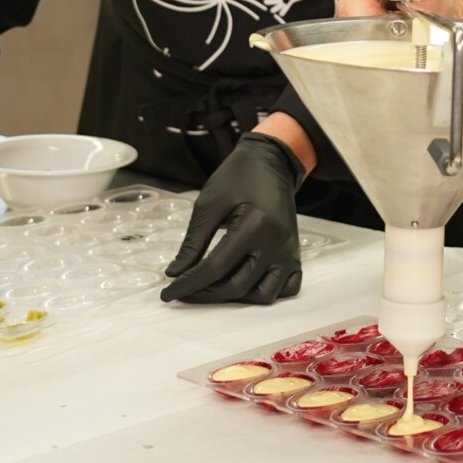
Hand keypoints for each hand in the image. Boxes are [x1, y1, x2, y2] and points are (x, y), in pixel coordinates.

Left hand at [162, 134, 303, 303]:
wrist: (270, 162)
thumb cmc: (237, 177)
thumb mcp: (208, 204)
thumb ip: (193, 243)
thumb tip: (175, 274)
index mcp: (254, 225)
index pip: (215, 268)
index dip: (188, 284)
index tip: (167, 293)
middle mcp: (277, 243)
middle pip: (238, 287)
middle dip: (206, 295)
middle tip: (183, 292)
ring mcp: (290, 251)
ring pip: (263, 295)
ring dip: (235, 299)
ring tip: (212, 289)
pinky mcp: (295, 254)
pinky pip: (287, 288)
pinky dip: (264, 293)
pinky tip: (243, 285)